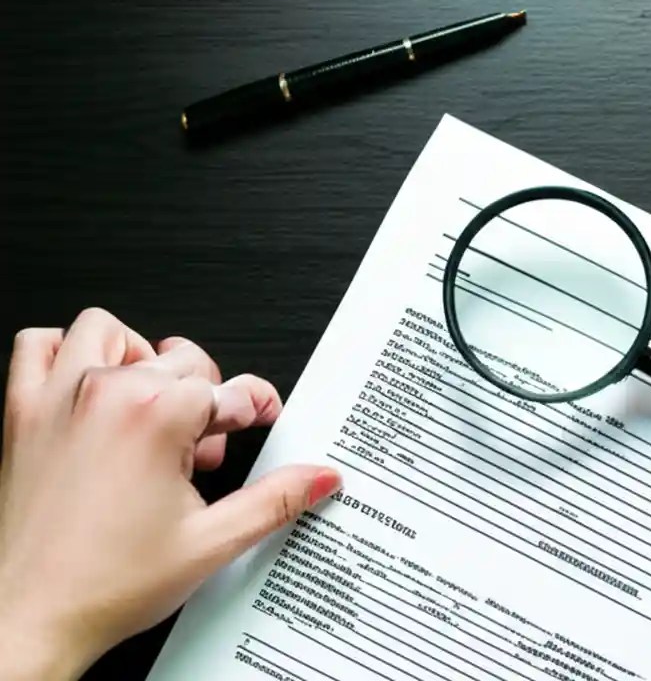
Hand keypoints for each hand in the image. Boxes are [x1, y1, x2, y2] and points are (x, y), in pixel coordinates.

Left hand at [0, 308, 341, 680]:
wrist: (29, 618)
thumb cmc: (102, 585)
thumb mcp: (211, 543)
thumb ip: (276, 499)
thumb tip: (320, 477)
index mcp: (156, 417)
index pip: (230, 390)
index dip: (257, 407)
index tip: (260, 418)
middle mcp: (105, 394)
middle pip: (180, 359)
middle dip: (204, 398)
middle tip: (204, 448)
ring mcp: (58, 398)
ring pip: (110, 333)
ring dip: (139, 359)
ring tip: (154, 406)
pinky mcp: (21, 414)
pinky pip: (38, 345)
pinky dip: (65, 353)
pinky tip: (90, 388)